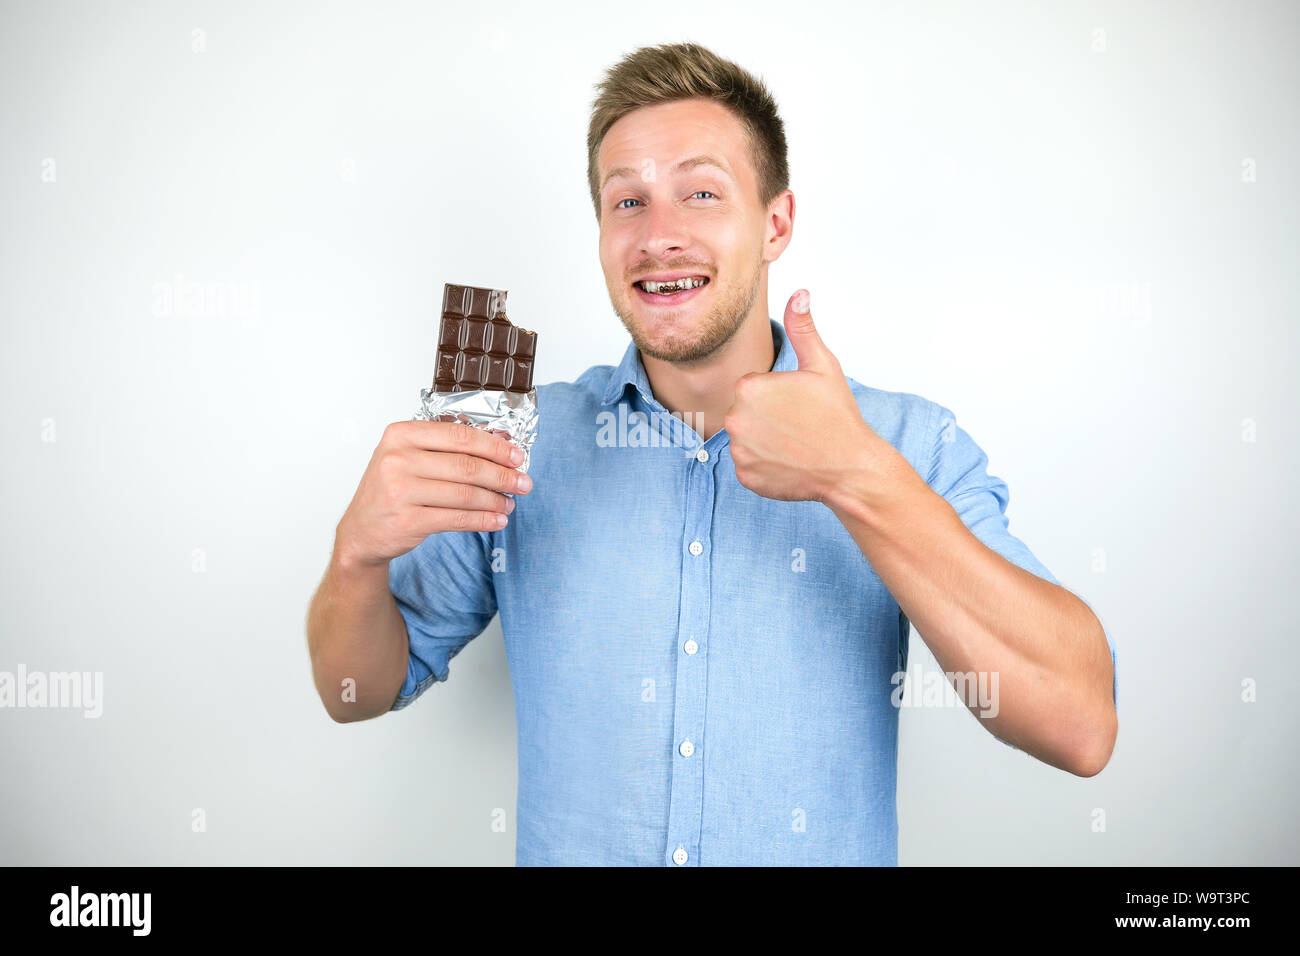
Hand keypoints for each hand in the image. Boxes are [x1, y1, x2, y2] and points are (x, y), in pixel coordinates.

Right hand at [334, 421, 531, 570]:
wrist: (361, 530)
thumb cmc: (390, 489)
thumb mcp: (407, 457)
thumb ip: (445, 449)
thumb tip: (500, 447)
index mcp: (401, 434)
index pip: (460, 435)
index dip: (494, 446)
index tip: (517, 456)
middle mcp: (398, 459)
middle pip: (467, 465)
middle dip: (502, 475)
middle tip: (523, 482)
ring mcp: (401, 491)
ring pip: (465, 494)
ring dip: (495, 500)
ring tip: (509, 504)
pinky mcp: (408, 521)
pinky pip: (457, 519)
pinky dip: (483, 520)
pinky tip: (497, 520)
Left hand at [723, 289, 889, 504]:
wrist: (850, 467)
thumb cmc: (838, 416)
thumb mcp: (823, 365)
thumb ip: (803, 329)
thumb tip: (799, 294)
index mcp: (749, 388)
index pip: (753, 388)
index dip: (777, 396)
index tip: (798, 406)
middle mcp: (735, 419)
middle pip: (746, 413)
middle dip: (767, 419)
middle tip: (799, 426)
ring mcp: (739, 451)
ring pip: (746, 440)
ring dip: (765, 442)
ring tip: (795, 444)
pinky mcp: (745, 477)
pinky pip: (749, 466)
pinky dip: (765, 466)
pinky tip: (789, 463)